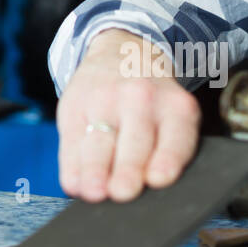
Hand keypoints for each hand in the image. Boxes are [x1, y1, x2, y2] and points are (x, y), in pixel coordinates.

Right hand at [57, 29, 200, 202]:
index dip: (167, 158)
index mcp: (176, 108)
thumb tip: (153, 193)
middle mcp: (141, 99)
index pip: (175, 137)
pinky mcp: (73, 107)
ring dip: (95, 171)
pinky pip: (71, 142)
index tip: (158, 179)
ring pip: (99, 143)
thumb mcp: (174, 115)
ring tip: (94, 193)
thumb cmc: (155, 105)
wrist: (123, 53)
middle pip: (135, 141)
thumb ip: (170, 150)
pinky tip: (74, 184)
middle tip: (124, 192)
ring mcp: (104, 101)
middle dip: (129, 168)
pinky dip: (72, 167)